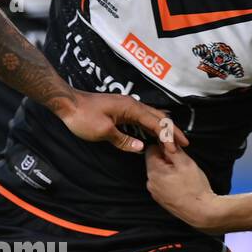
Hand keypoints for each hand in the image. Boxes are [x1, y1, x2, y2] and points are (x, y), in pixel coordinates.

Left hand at [52, 91, 187, 153]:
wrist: (66, 103)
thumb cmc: (82, 116)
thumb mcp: (103, 132)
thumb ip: (123, 140)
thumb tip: (141, 147)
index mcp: (131, 108)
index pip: (156, 123)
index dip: (168, 137)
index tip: (177, 149)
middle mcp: (132, 104)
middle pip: (158, 117)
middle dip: (172, 130)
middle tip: (185, 143)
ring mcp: (126, 105)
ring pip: (151, 116)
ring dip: (163, 127)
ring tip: (173, 139)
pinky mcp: (119, 109)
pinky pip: (141, 117)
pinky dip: (151, 125)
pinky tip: (153, 131)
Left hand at [146, 143, 227, 232]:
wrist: (201, 212)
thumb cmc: (195, 187)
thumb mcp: (186, 163)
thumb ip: (172, 150)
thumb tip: (164, 138)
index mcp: (154, 171)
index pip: (151, 149)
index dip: (164, 148)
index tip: (176, 154)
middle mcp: (150, 181)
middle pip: (153, 161)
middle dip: (166, 160)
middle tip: (182, 166)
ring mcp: (154, 192)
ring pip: (158, 173)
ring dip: (167, 171)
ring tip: (182, 178)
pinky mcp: (159, 199)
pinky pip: (161, 184)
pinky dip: (168, 181)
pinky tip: (181, 186)